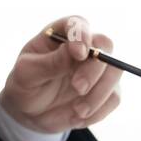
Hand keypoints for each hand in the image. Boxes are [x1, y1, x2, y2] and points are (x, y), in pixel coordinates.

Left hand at [0, 14, 121, 133]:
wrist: (30, 113)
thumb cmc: (25, 85)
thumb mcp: (27, 74)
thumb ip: (49, 62)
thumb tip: (74, 51)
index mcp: (60, 34)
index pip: (77, 24)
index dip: (82, 35)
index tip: (78, 54)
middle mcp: (84, 46)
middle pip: (104, 45)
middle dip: (93, 69)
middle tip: (78, 87)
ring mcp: (97, 68)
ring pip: (115, 71)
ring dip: (99, 94)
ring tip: (77, 111)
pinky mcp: (105, 89)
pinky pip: (114, 97)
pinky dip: (98, 110)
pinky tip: (77, 117)